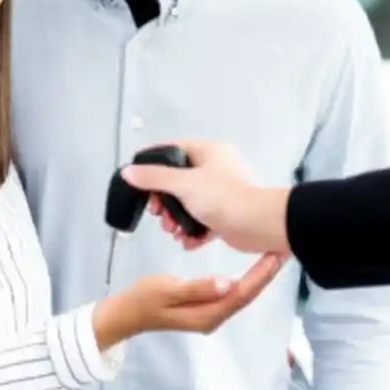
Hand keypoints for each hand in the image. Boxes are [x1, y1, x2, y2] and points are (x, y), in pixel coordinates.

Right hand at [93, 252, 287, 347]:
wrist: (126, 314)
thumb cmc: (143, 300)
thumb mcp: (166, 289)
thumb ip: (197, 288)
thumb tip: (228, 284)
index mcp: (207, 314)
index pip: (241, 293)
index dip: (260, 275)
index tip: (275, 255)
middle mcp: (213, 316)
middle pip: (246, 294)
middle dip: (265, 273)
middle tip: (282, 249)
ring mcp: (210, 313)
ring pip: (241, 293)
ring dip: (258, 275)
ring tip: (272, 253)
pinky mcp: (206, 306)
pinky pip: (232, 293)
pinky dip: (245, 278)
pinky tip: (253, 266)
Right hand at [122, 139, 292, 253]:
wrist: (259, 226)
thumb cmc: (226, 198)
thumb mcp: (183, 184)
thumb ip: (154, 177)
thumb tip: (130, 172)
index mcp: (210, 152)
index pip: (174, 148)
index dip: (154, 160)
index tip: (138, 176)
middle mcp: (217, 169)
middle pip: (178, 180)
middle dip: (165, 200)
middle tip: (158, 212)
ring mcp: (222, 192)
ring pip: (188, 203)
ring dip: (176, 218)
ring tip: (173, 229)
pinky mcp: (226, 214)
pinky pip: (201, 220)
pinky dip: (192, 230)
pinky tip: (187, 240)